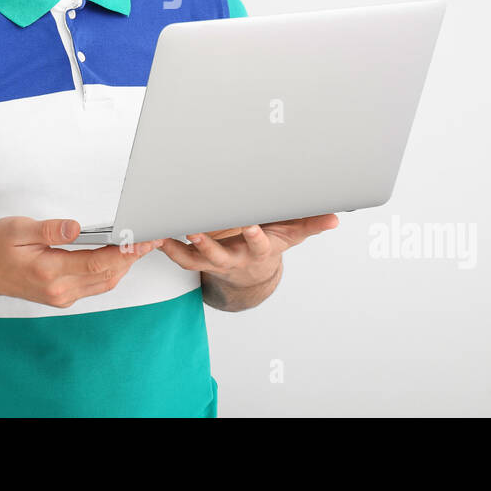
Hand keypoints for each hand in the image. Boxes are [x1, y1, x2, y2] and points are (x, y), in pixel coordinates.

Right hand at [0, 217, 163, 307]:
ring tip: (140, 246)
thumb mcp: (17, 230)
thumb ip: (48, 230)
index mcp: (48, 271)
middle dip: (131, 257)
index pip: (96, 262)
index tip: (140, 239)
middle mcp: (59, 289)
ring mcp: (62, 296)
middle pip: (106, 274)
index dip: (123, 251)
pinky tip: (119, 257)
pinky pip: (96, 286)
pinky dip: (112, 272)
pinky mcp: (64, 298)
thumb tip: (74, 227)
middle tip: (150, 238)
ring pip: (105, 283)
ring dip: (125, 266)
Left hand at [157, 213, 339, 288]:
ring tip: (167, 233)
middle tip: (196, 230)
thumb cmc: (272, 244)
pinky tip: (155, 234)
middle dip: (207, 244)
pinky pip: (180, 257)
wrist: (253, 272)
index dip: (253, 236)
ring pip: (195, 260)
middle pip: (219, 255)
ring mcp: (214, 261)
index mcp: (257, 251)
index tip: (250, 225)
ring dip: (180, 248)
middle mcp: (234, 258)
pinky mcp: (199, 260)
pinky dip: (166, 247)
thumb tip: (336, 218)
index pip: (257, 245)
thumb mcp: (294, 234)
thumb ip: (312, 223)